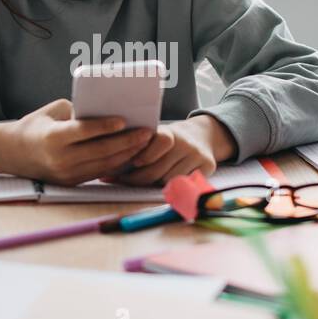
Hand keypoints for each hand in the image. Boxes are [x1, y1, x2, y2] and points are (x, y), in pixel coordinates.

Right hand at [0, 99, 151, 185]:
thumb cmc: (36, 125)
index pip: (84, 132)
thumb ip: (79, 112)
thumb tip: (108, 112)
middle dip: (127, 141)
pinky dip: (117, 164)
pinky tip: (131, 154)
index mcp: (52, 138)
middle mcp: (60, 159)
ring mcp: (66, 174)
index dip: (105, 126)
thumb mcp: (53, 112)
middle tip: (146, 132)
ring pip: (104, 164)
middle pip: (100, 151)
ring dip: (127, 154)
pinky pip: (99, 172)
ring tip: (144, 143)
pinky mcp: (71, 183)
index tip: (124, 120)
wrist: (13, 154)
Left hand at [105, 115, 235, 186]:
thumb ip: (141, 146)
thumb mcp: (157, 136)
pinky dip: (168, 186)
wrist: (202, 137)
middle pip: (158, 169)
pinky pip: (181, 184)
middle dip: (136, 177)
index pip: (161, 142)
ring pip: (167, 179)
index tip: (132, 163)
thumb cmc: (170, 141)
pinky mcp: (207, 167)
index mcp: (171, 132)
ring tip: (135, 182)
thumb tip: (109, 164)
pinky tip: (155, 185)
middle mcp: (186, 143)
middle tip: (117, 180)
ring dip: (150, 184)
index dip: (146, 154)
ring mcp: (197, 156)